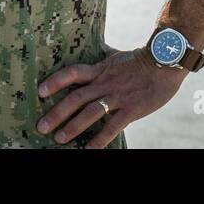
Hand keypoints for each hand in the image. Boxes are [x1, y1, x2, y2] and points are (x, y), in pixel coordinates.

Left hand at [35, 46, 186, 147]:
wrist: (165, 63)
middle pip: (75, 98)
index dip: (54, 81)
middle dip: (56, 113)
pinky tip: (89, 150)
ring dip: (73, 127)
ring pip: (91, 113)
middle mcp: (104, 83)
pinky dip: (100, 139)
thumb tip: (91, 54)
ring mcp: (118, 96)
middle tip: (41, 127)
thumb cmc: (139, 59)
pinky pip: (113, 127)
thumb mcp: (115, 56)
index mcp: (99, 69)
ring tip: (59, 139)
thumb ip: (100, 60)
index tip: (39, 92)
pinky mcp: (132, 110)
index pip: (71, 73)